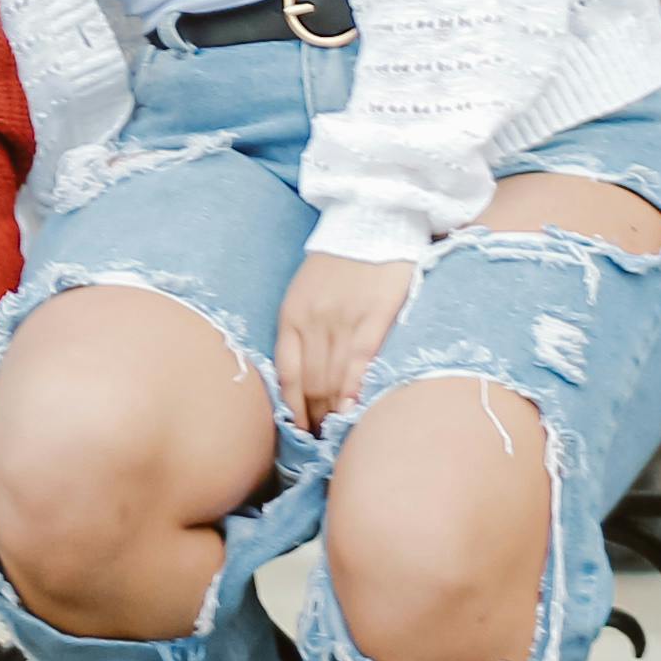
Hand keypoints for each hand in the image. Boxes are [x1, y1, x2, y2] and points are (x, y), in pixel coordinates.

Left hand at [274, 254, 413, 432]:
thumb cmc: (338, 260)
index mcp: (292, 315)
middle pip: (310, 383)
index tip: (299, 430)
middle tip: (323, 441)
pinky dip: (354, 390)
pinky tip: (353, 410)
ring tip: (338, 434)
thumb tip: (302, 374)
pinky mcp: (374, 316)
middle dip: (314, 417)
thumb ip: (301, 328)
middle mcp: (313, 321)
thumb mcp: (305, 291)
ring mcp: (342, 319)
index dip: (292, 408)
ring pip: (331, 379)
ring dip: (333, 412)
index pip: (286, 374)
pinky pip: (359, 362)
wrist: (371, 219)